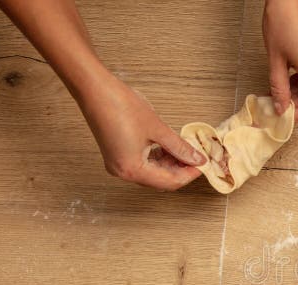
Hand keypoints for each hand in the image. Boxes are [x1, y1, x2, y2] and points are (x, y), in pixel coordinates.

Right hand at [79, 72, 205, 190]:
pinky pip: (142, 164)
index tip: (203, 164)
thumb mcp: (158, 129)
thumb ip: (180, 147)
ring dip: (170, 163)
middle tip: (196, 156)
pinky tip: (169, 147)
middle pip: (160, 180)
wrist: (94, 89)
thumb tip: (197, 159)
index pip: (169, 182)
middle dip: (180, 169)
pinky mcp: (116, 155)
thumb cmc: (120, 106)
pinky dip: (157, 158)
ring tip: (184, 149)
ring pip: (152, 173)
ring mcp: (118, 164)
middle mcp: (123, 172)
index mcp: (132, 169)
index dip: (189, 174)